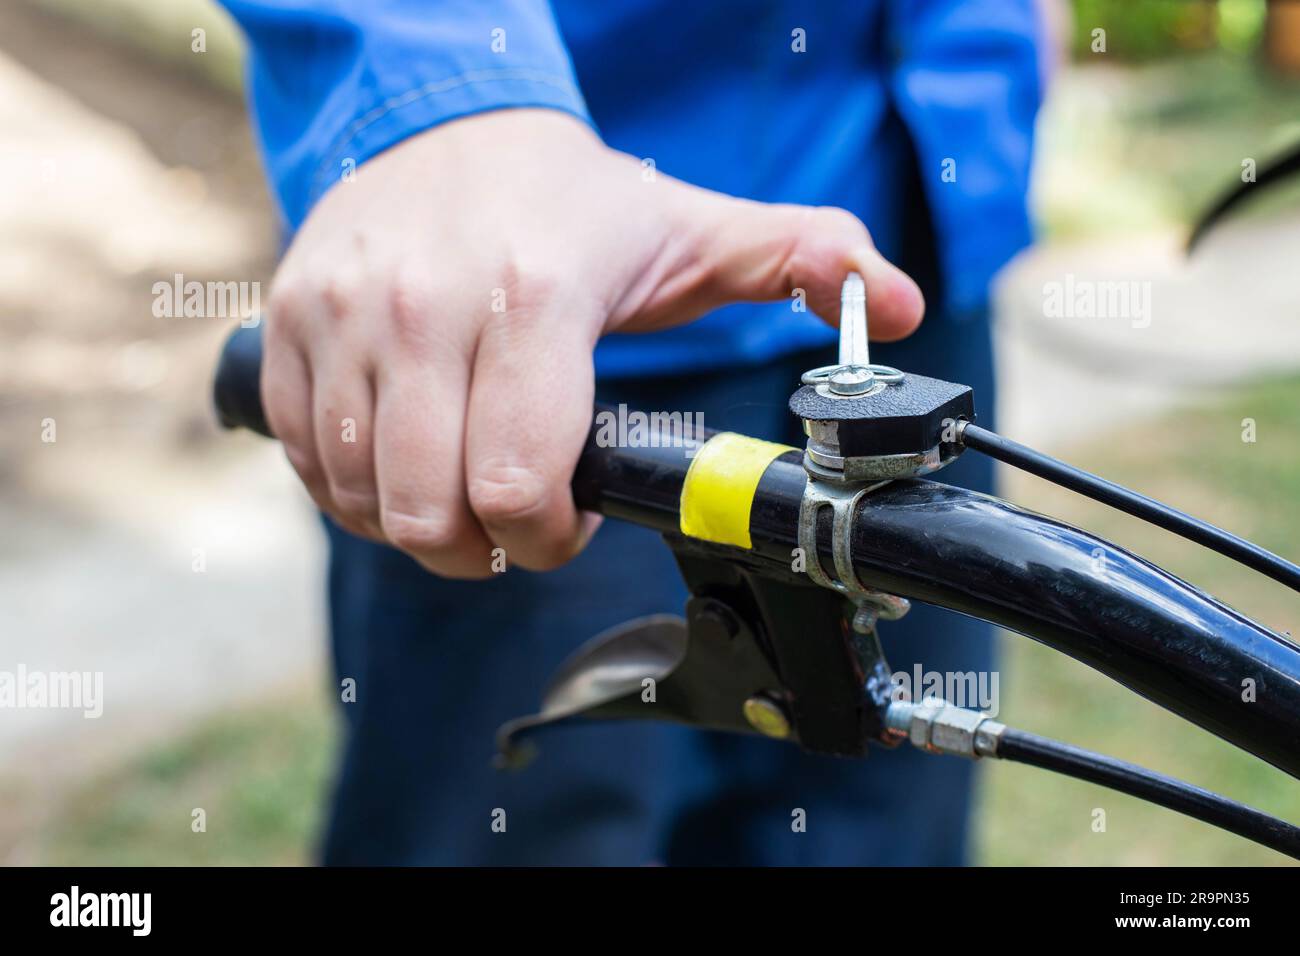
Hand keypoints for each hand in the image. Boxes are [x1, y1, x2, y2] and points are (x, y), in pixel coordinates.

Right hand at [263, 108, 922, 577]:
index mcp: (533, 296)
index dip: (545, 539)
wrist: (442, 123)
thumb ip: (807, 259)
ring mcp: (340, 317)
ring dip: (416, 524)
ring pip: (361, 498)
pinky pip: (304, 459)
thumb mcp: (695, 227)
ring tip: (461, 489)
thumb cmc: (573, 200)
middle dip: (479, 551)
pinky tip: (400, 460)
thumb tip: (899, 306)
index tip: (562, 523)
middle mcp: (421, 308)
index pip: (519, 482)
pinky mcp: (285, 324)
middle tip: (511, 523)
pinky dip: (349, 487)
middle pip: (430, 514)